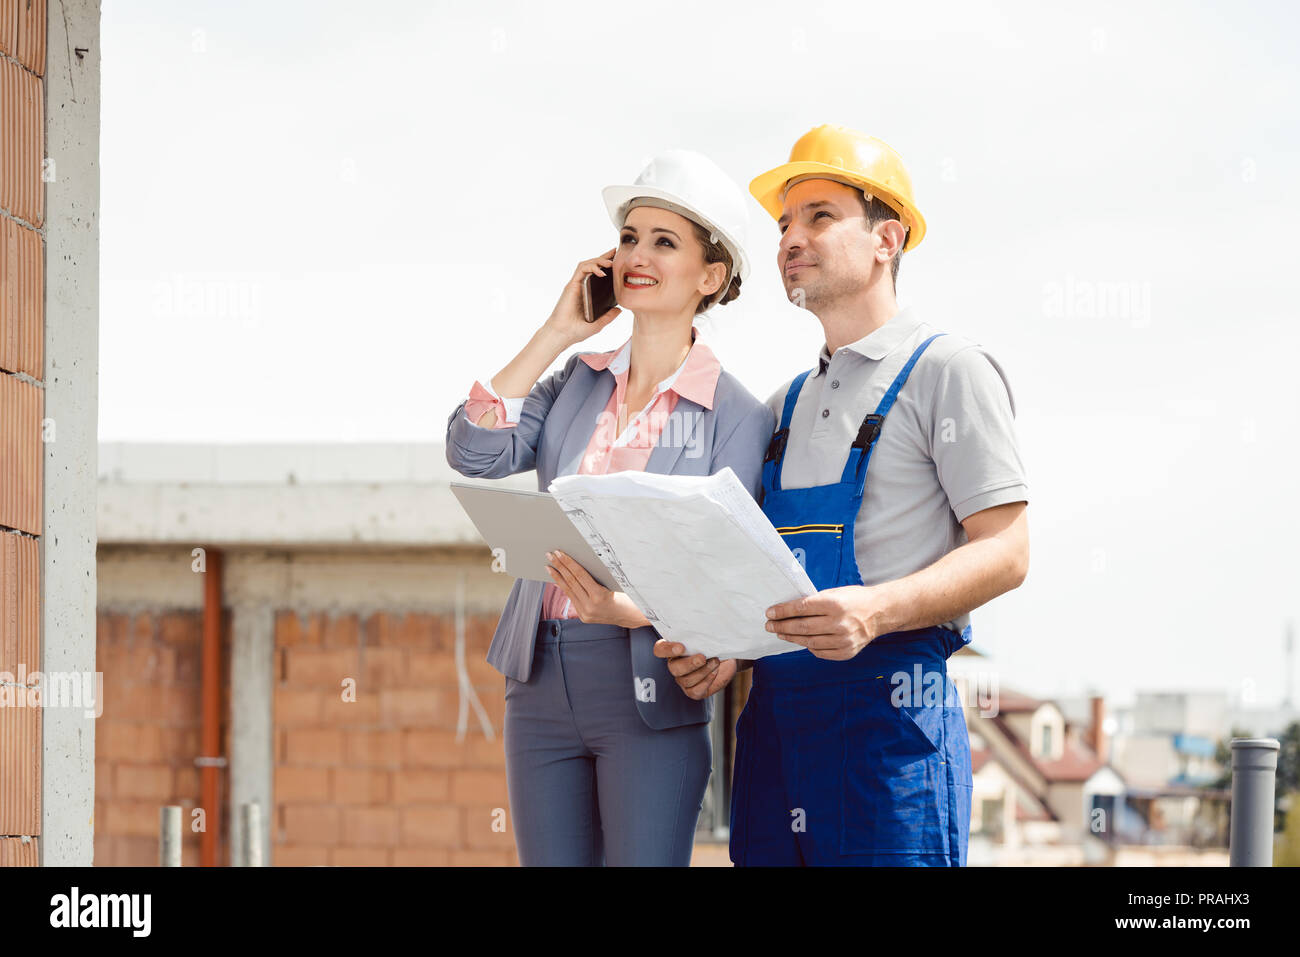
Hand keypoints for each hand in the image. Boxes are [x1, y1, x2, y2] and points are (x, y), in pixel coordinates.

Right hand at [541, 249, 622, 347]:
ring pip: (587, 264)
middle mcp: (581, 286)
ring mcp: (576, 285)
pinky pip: (581, 270)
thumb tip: (619, 309)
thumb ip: (608, 317)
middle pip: (593, 266)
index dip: (607, 266)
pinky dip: (591, 267)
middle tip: (616, 252)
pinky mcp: (571, 285)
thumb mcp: (598, 324)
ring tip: (610, 262)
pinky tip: (601, 272)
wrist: (563, 334)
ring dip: (599, 260)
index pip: (598, 275)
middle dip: (604, 257)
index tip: (618, 260)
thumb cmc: (577, 331)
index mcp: (588, 293)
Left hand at [545, 550, 648, 628]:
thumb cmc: (627, 595)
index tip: (559, 553)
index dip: (568, 562)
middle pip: (571, 582)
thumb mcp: (614, 581)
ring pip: (569, 591)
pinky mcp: (584, 617)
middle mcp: (590, 606)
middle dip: (559, 567)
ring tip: (549, 567)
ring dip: (558, 578)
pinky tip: (558, 580)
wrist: (632, 616)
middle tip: (550, 556)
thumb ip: (596, 575)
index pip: (579, 575)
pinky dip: (565, 588)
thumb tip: (578, 564)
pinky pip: (572, 599)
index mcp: (599, 596)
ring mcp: (586, 613)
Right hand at [653, 640, 736, 698]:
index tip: (681, 647)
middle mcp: (675, 665)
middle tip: (703, 658)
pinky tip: (714, 672)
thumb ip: (700, 632)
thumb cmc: (716, 645)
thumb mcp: (709, 634)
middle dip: (689, 664)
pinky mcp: (693, 691)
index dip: (667, 650)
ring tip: (715, 662)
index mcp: (673, 648)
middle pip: (674, 668)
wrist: (727, 659)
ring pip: (686, 680)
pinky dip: (706, 681)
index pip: (660, 649)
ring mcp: (683, 679)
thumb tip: (702, 629)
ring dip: (703, 671)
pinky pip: (695, 691)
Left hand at [764, 585, 882, 660]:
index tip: (770, 612)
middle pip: (802, 627)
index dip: (783, 611)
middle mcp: (839, 623)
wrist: (880, 613)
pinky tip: (802, 641)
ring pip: (809, 642)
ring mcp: (844, 640)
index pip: (801, 608)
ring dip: (791, 638)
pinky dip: (809, 646)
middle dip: (782, 627)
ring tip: (781, 633)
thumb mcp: (834, 593)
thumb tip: (787, 611)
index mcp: (835, 604)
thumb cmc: (854, 600)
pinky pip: (820, 652)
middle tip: (769, 626)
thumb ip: (813, 602)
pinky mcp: (846, 652)